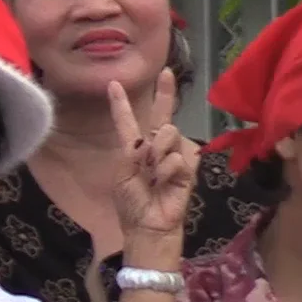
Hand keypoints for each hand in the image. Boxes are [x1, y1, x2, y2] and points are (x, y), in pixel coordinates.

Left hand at [109, 69, 195, 243]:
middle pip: (162, 115)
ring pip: (169, 133)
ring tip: (153, 176)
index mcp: (133, 148)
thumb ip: (132, 153)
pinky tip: (165, 183)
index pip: (127, 121)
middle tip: (166, 77)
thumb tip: (151, 140)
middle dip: (164, 94)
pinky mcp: (189, 166)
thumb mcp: (121, 176)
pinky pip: (178, 156)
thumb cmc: (131, 203)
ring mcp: (174, 154)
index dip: (120, 103)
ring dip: (157, 154)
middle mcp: (155, 146)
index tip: (113, 83)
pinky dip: (168, 170)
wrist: (148, 224)